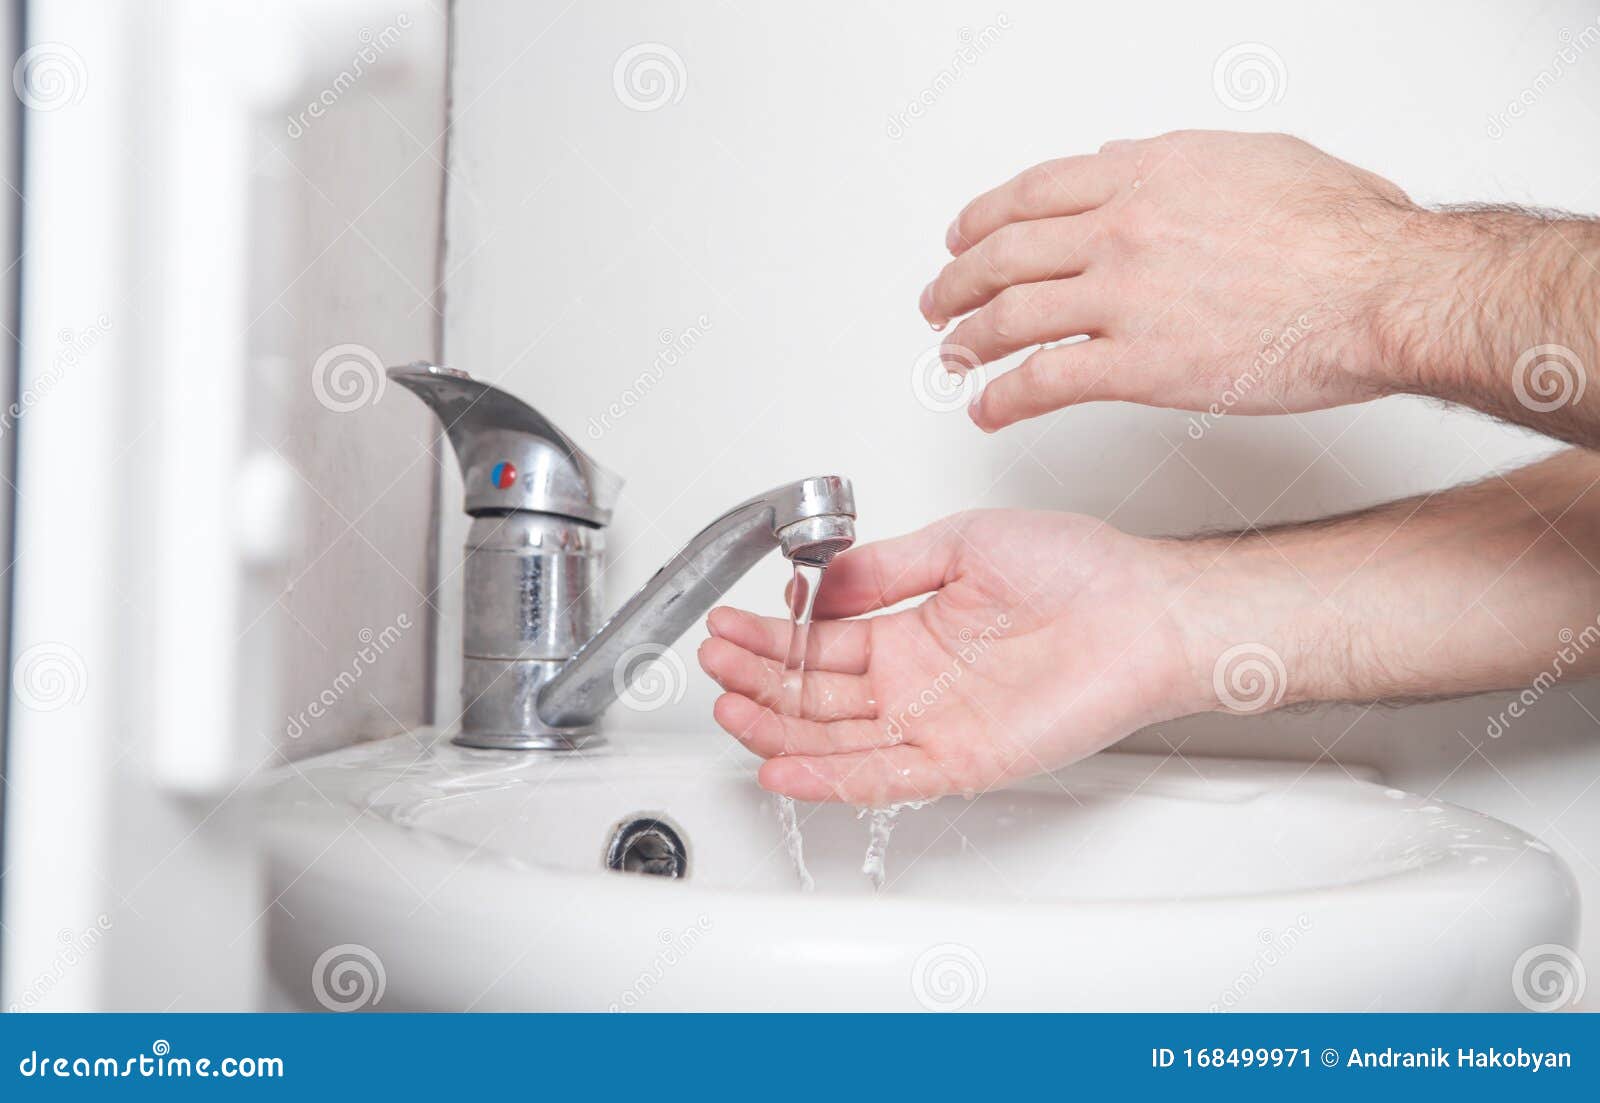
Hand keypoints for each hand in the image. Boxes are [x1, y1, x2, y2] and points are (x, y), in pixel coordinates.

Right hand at [697, 510, 1205, 803]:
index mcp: (912, 629)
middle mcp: (917, 681)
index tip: (728, 625)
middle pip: (815, 692)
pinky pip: (883, 775)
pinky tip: (783, 764)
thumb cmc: (1078, 570)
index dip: (770, 637)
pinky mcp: (962, 760)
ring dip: (777, 727)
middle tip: (713, 667)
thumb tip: (822, 581)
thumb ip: (885, 568)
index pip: (821, 640)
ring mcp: (935, 724)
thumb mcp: (962, 543)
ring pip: (835, 737)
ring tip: (728, 709)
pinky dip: (830, 776)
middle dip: (758, 679)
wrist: (1145, 612)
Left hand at [920, 130, 1426, 431]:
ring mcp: (1124, 298)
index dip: (983, 218)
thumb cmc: (1347, 234)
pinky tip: (988, 410)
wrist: (1385, 289)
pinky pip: (1043, 382)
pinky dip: (1002, 398)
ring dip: (966, 340)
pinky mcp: (1138, 366)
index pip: (1032, 192)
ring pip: (1009, 316)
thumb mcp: (1257, 159)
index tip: (964, 236)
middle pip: (1003, 253)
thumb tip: (1126, 161)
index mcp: (1147, 173)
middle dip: (956, 281)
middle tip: (940, 302)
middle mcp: (1121, 229)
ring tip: (951, 358)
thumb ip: (1179, 163)